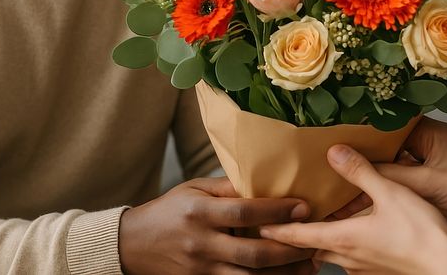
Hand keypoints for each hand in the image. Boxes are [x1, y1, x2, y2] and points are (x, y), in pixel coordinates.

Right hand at [119, 176, 317, 274]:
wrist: (132, 245)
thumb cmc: (168, 211)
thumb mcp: (193, 189)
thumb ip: (227, 188)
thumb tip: (266, 181)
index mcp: (199, 211)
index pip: (243, 212)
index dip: (276, 210)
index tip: (304, 206)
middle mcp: (201, 243)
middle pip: (252, 253)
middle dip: (288, 250)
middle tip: (314, 241)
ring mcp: (201, 269)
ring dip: (283, 274)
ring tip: (309, 265)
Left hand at [260, 145, 446, 274]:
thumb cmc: (423, 235)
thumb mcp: (391, 193)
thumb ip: (360, 172)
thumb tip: (334, 152)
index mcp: (343, 238)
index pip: (296, 236)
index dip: (274, 230)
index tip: (256, 224)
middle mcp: (347, 258)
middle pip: (310, 248)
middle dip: (293, 236)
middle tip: (279, 220)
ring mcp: (362, 269)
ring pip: (330, 254)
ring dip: (319, 240)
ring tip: (313, 222)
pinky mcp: (377, 273)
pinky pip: (351, 259)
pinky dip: (342, 246)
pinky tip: (352, 232)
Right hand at [344, 118, 446, 247]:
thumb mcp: (429, 182)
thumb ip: (389, 173)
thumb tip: (349, 161)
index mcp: (429, 131)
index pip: (387, 124)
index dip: (362, 131)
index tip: (335, 137)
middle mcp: (425, 145)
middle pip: (384, 145)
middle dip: (361, 154)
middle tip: (331, 159)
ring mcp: (424, 166)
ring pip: (388, 166)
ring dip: (370, 173)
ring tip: (341, 178)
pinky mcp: (425, 186)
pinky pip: (396, 184)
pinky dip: (381, 189)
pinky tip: (361, 196)